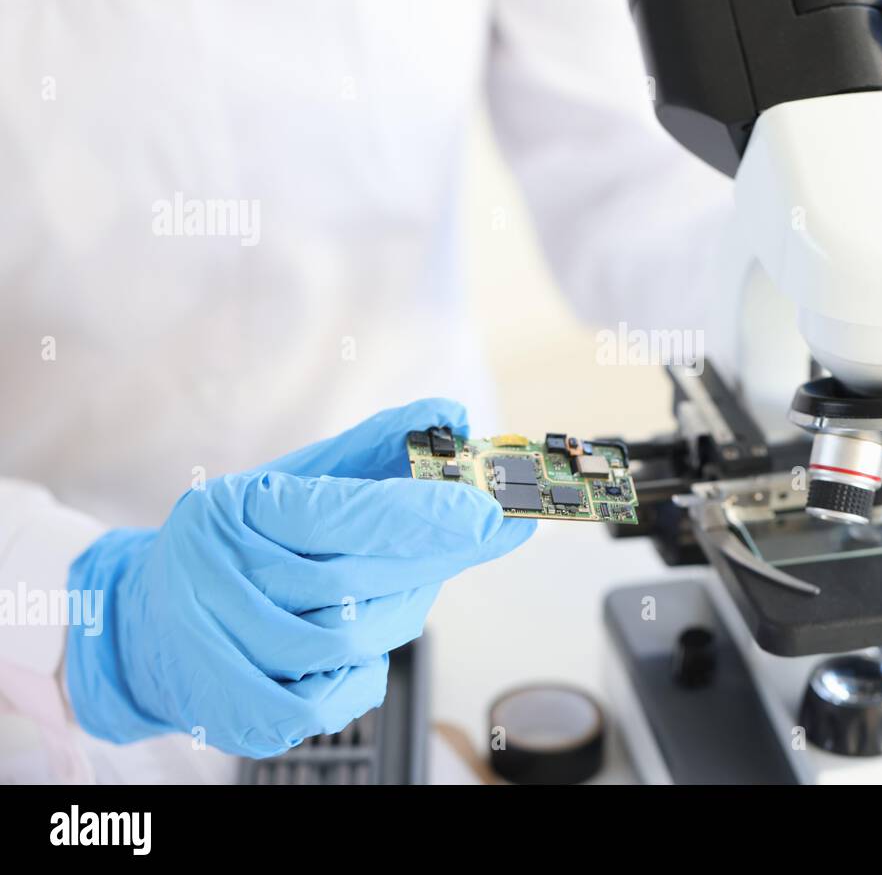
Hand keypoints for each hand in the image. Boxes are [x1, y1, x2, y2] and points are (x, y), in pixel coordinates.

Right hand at [65, 399, 534, 757]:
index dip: (415, 513)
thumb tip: (451, 416)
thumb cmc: (241, 542)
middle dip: (433, 557)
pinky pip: (329, 699)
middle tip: (490, 531)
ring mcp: (219, 651)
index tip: (484, 508)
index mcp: (229, 513)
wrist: (145, 624)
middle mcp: (215, 581)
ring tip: (411, 586)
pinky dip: (363, 673)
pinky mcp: (236, 710)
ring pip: (347, 640)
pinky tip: (363, 647)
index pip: (334, 514)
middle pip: (350, 582)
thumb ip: (374, 448)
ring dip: (401, 612)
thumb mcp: (290, 481)